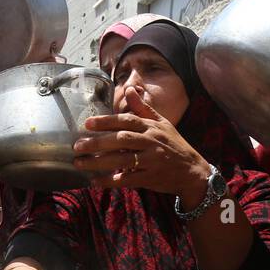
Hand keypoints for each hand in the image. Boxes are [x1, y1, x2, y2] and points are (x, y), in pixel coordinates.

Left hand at [73, 92, 209, 199]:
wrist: (193, 172)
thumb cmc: (174, 145)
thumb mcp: (162, 123)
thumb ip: (142, 108)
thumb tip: (129, 88)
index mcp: (151, 127)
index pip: (126, 121)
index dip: (106, 121)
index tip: (87, 124)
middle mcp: (151, 142)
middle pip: (121, 140)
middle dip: (97, 142)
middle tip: (77, 145)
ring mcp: (151, 161)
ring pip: (122, 160)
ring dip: (99, 162)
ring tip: (79, 163)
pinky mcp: (150, 178)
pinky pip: (128, 179)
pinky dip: (111, 181)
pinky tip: (95, 181)